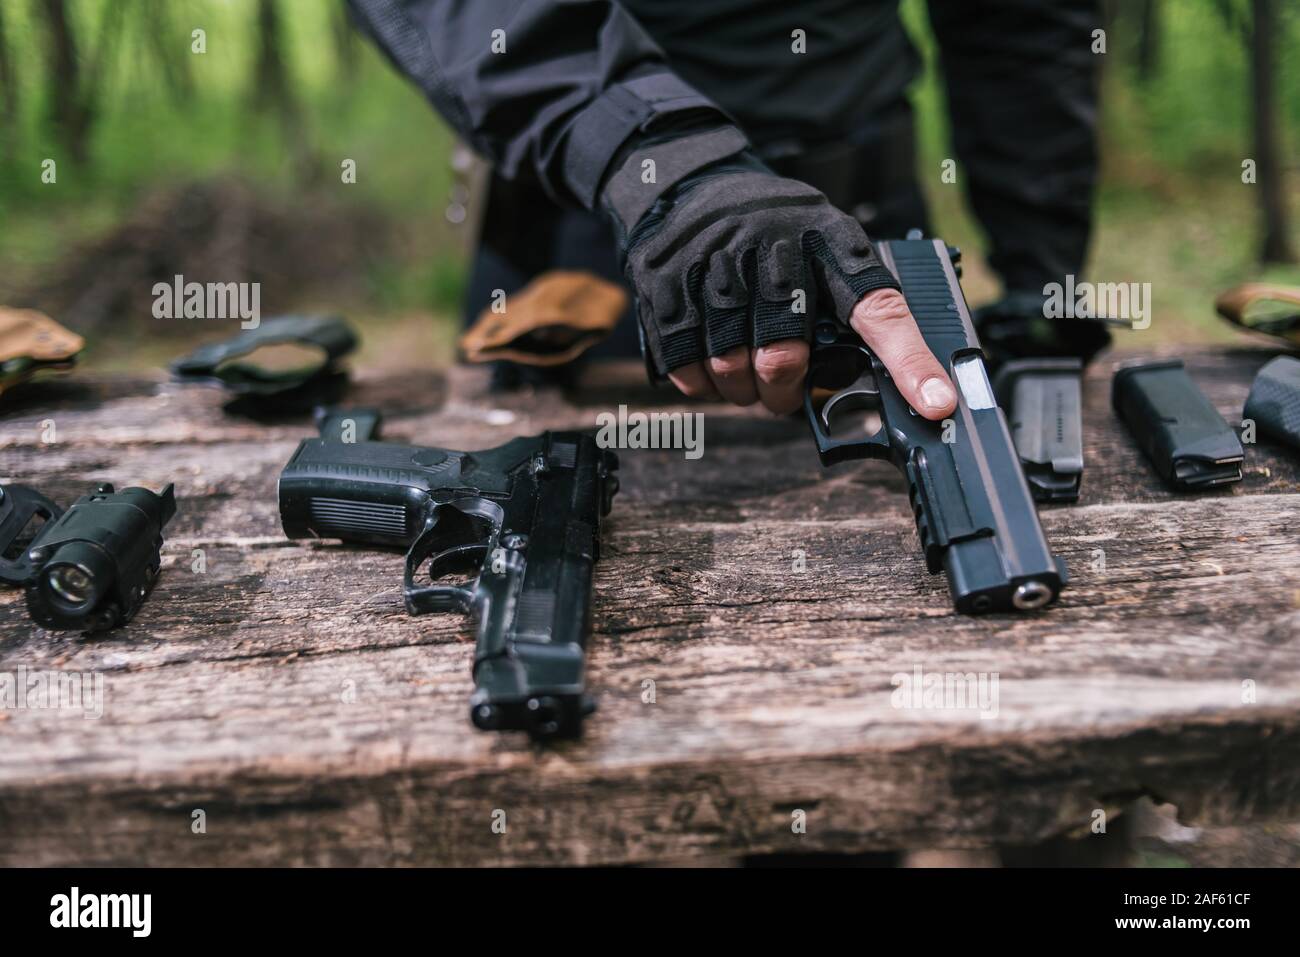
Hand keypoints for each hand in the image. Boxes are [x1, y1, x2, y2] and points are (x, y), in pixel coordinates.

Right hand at [606, 145, 955, 417]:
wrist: (688, 181)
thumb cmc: (773, 232)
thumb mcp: (823, 245)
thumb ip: (851, 308)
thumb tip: (890, 385)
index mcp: (830, 239)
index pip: (879, 306)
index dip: (909, 360)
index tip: (936, 403)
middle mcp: (773, 245)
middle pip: (783, 353)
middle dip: (784, 390)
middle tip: (783, 393)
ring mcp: (714, 261)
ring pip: (731, 365)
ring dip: (741, 391)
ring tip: (746, 381)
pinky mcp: (666, 281)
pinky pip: (685, 364)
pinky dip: (701, 384)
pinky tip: (711, 373)